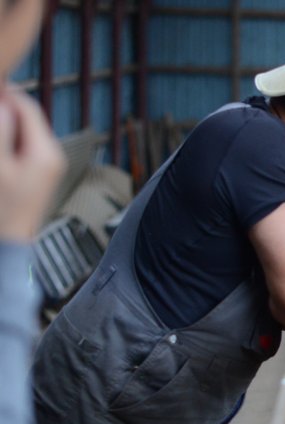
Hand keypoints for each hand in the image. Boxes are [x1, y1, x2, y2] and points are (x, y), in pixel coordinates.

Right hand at [0, 86, 64, 241]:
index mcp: (46, 151)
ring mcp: (45, 164)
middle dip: (4, 108)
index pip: (27, 107)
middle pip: (25, 117)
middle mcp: (51, 155)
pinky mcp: (36, 172)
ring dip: (4, 123)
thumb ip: (1, 132)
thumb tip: (3, 102)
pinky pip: (20, 145)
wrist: (10, 242)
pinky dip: (7, 139)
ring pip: (21, 130)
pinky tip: (0, 143)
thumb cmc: (3, 208)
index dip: (6, 92)